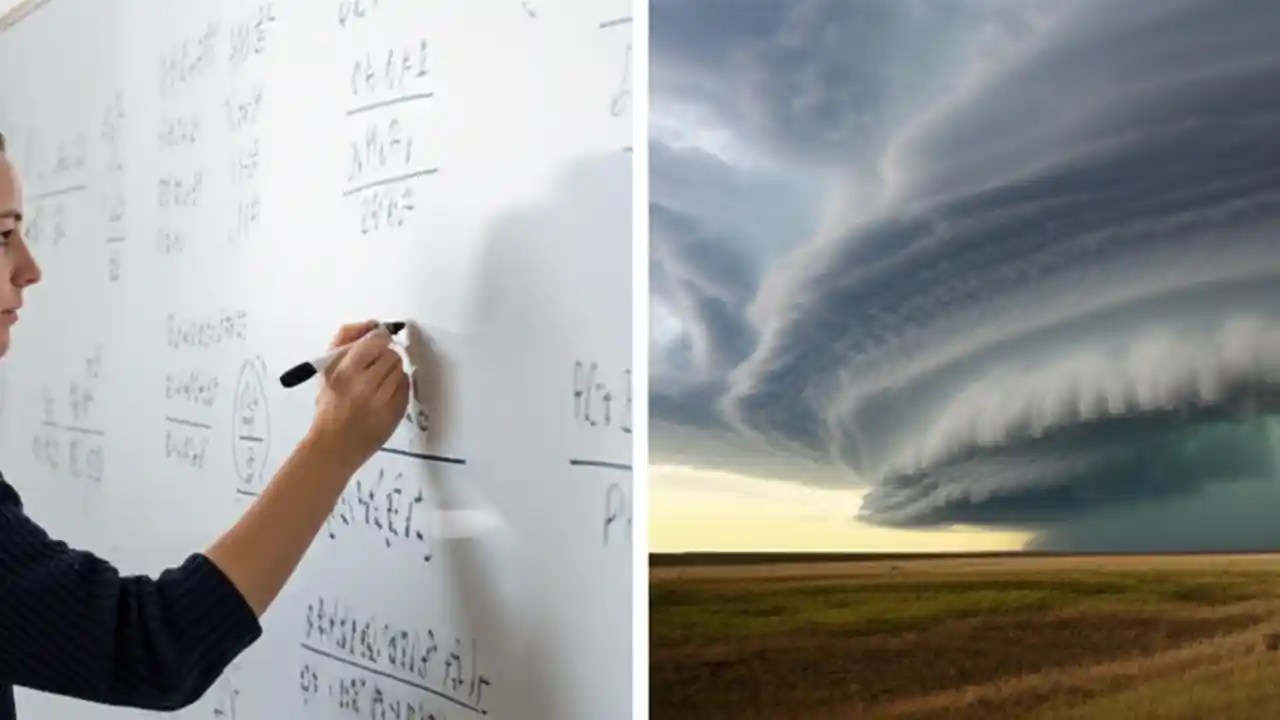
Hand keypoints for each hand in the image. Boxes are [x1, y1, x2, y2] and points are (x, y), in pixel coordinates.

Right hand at [305, 320, 409, 471]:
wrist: (335, 445)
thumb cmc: (330, 405)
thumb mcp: (327, 369)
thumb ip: (346, 340)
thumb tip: (372, 324)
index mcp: (344, 372)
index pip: (375, 340)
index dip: (379, 338)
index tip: (377, 341)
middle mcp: (364, 386)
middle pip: (391, 355)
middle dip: (385, 357)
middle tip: (375, 366)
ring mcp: (382, 401)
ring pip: (401, 370)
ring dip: (392, 372)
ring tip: (377, 383)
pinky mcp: (396, 413)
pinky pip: (406, 387)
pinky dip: (398, 387)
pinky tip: (384, 395)